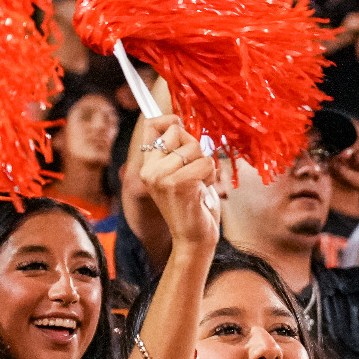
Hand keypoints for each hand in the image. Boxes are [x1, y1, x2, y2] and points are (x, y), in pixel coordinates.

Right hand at [138, 114, 219, 249]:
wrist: (193, 239)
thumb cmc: (193, 207)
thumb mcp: (181, 175)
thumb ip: (178, 153)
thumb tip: (179, 123)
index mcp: (148, 165)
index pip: (152, 126)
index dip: (169, 119)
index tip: (180, 123)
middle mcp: (150, 169)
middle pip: (179, 133)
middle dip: (196, 149)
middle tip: (196, 172)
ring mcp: (162, 176)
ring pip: (195, 148)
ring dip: (206, 166)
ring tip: (200, 184)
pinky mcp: (178, 183)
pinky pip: (206, 163)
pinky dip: (211, 176)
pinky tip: (203, 190)